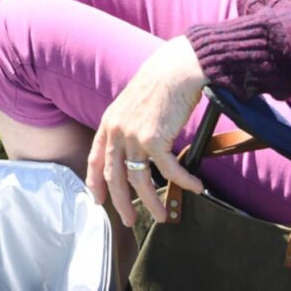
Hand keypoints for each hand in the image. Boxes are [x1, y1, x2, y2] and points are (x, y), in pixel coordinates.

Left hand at [85, 38, 208, 226]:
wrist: (176, 69)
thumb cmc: (161, 82)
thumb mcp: (133, 104)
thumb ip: (129, 125)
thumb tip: (139, 148)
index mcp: (108, 123)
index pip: (95, 160)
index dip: (95, 183)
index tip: (97, 200)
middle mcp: (116, 132)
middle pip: (115, 177)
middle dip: (120, 203)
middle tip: (129, 220)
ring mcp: (134, 137)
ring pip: (140, 181)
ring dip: (152, 202)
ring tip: (163, 216)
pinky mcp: (155, 139)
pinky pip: (169, 170)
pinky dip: (183, 181)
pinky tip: (195, 187)